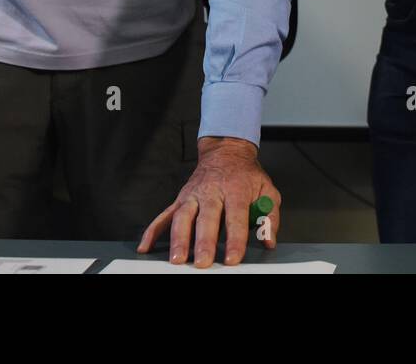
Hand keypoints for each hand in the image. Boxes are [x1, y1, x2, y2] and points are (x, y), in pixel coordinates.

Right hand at [138, 136, 279, 267]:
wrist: (226, 152)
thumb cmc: (246, 175)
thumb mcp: (267, 190)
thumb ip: (270, 216)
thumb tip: (269, 241)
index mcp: (235, 189)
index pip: (235, 216)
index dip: (234, 239)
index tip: (232, 258)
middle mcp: (211, 191)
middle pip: (206, 218)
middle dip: (203, 241)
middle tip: (202, 262)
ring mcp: (193, 195)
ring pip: (182, 217)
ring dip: (178, 238)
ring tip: (177, 259)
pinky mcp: (180, 199)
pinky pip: (164, 215)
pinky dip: (152, 231)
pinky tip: (145, 247)